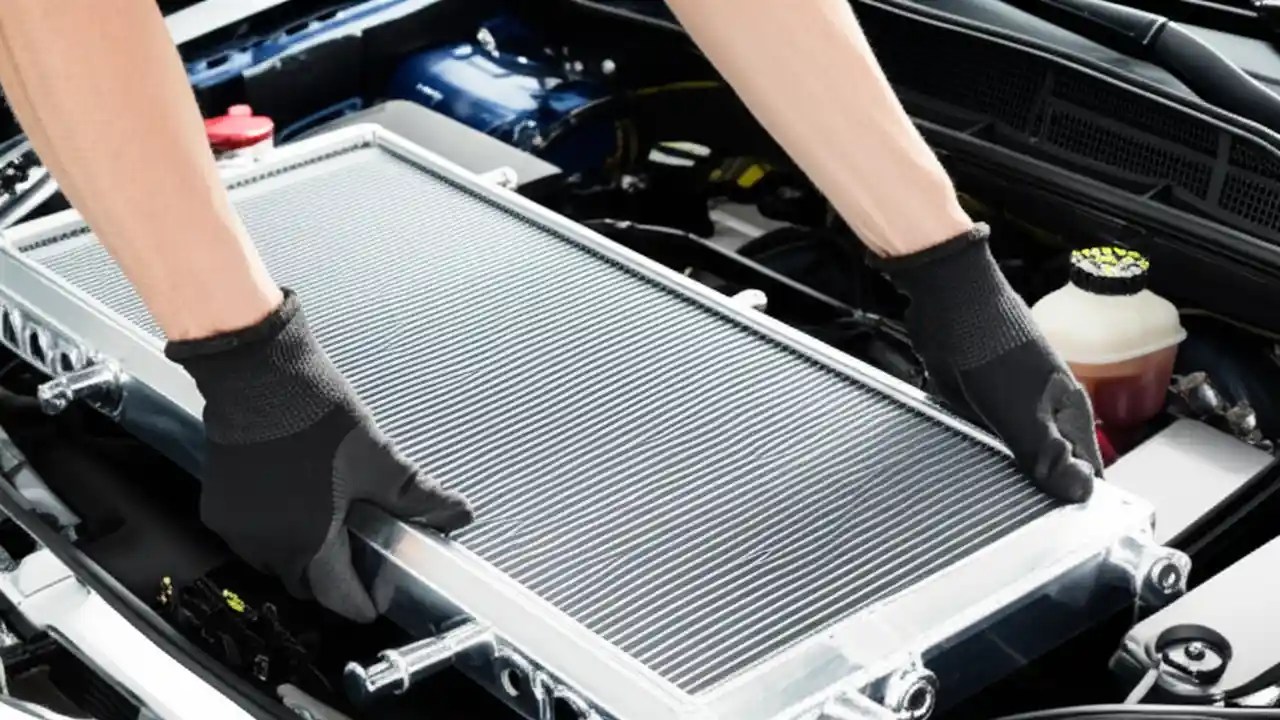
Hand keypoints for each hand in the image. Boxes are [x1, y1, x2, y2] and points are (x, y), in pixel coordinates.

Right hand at [166, 289, 472, 621]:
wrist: (258, 375)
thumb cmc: (316, 414)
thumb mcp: (377, 458)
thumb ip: (417, 495)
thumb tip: (458, 513)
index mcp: (308, 541)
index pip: (336, 597)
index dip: (361, 601)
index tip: (376, 598)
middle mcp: (266, 545)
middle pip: (304, 583)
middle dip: (330, 578)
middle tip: (356, 553)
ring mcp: (237, 528)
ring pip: (273, 562)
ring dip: (299, 553)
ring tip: (325, 523)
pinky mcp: (217, 507)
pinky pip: (248, 537)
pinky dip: (271, 531)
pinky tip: (291, 502)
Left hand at [871, 225, 1101, 502]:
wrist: (948, 301)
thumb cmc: (992, 343)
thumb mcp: (1022, 411)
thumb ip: (1046, 455)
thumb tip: (1080, 493)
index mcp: (1068, 410)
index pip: (1088, 468)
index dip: (1079, 499)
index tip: (1066, 530)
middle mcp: (1044, 408)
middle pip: (1049, 465)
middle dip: (1036, 490)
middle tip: (1018, 519)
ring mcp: (1010, 403)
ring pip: (1011, 453)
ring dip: (1000, 470)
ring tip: (987, 497)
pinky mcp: (977, 399)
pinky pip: (980, 436)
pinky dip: (973, 449)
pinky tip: (961, 463)